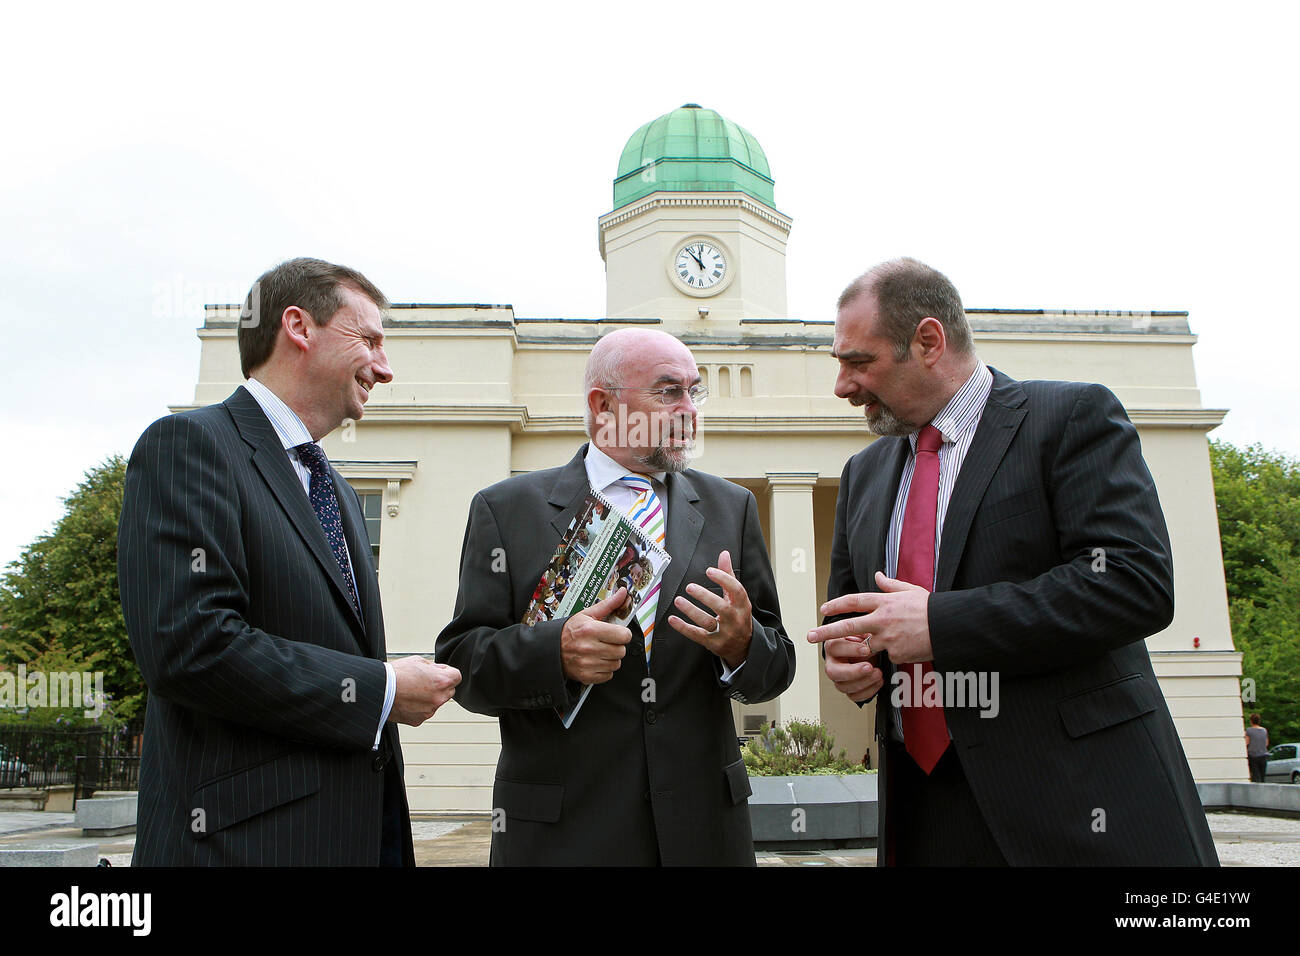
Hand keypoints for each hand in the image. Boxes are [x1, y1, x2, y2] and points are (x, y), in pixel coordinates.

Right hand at [389, 656, 461, 725]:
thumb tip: (440, 670)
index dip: (448, 672)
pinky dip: (418, 707)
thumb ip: (434, 667)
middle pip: (449, 691)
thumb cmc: (396, 674)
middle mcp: (439, 698)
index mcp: (442, 681)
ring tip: (411, 690)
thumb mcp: (418, 661)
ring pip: (436, 702)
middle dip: (440, 686)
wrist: (379, 690)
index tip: (439, 672)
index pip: (457, 677)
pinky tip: (407, 700)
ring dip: (429, 697)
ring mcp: (429, 711)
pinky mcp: (419, 720)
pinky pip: (424, 712)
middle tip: (424, 681)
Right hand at [561, 587, 632, 683]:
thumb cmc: (569, 631)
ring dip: (611, 658)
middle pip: (621, 651)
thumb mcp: (587, 614)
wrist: (551, 648)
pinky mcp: (586, 676)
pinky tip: (596, 661)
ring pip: (616, 664)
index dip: (622, 634)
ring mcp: (587, 663)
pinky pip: (608, 675)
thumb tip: (623, 593)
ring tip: (600, 651)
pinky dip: (605, 669)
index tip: (617, 633)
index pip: (624, 636)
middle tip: (606, 642)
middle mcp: (589, 647)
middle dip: (617, 646)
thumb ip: (608, 604)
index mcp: (590, 630)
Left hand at [668, 550, 752, 668]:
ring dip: (691, 611)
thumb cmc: (738, 615)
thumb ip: (729, 575)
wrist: (744, 646)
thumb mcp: (737, 597)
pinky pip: (697, 635)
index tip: (709, 571)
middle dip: (705, 597)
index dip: (723, 579)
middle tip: (690, 587)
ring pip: (707, 622)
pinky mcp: (714, 644)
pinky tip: (672, 619)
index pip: (736, 590)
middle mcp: (735, 619)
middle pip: (721, 608)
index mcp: (742, 605)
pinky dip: (683, 627)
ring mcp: (725, 633)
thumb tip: (724, 553)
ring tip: (678, 600)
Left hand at [807, 571, 932, 663]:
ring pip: (867, 646)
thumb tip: (877, 575)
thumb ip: (890, 585)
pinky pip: (888, 656)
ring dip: (870, 647)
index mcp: (884, 602)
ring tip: (890, 640)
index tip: (822, 609)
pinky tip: (910, 646)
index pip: (854, 601)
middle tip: (810, 637)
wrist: (950, 627)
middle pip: (847, 626)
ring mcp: (887, 638)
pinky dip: (894, 652)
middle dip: (825, 632)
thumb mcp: (910, 590)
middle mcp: (882, 619)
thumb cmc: (931, 608)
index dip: (836, 605)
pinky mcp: (896, 653)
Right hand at [823, 636, 883, 702]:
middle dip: (853, 671)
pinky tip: (877, 682)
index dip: (850, 649)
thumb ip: (865, 635)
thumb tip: (872, 639)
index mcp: (833, 645)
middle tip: (869, 667)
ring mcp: (839, 678)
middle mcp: (833, 662)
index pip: (834, 647)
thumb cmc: (865, 640)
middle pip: (832, 672)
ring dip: (863, 682)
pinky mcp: (848, 688)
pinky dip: (868, 691)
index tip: (866, 649)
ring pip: (843, 686)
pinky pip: (854, 696)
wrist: (870, 650)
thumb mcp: (864, 630)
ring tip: (878, 674)